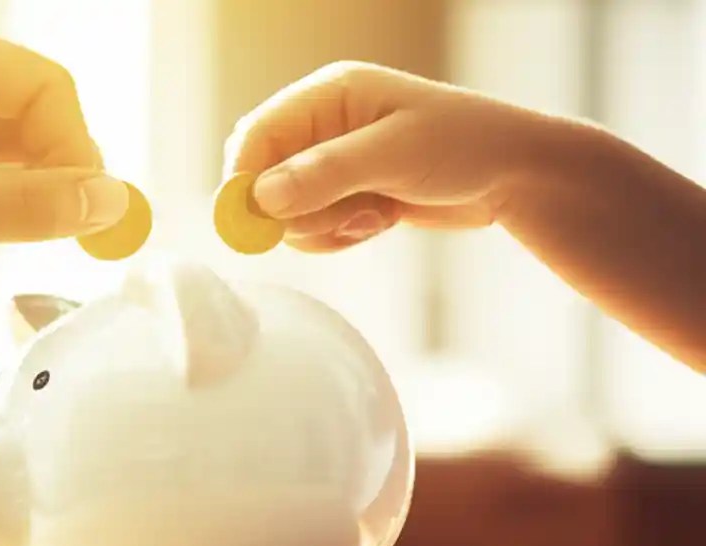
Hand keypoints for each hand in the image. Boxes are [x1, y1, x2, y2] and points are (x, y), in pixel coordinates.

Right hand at [224, 61, 551, 251]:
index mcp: (328, 95)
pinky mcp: (347, 194)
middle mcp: (323, 126)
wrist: (517, 176)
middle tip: (340, 217)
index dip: (244, 179)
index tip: (250, 223)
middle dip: (293, 209)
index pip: (257, 134)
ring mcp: (334, 163)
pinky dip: (341, 234)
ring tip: (376, 214)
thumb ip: (325, 174)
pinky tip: (382, 220)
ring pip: (287, 210)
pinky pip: (314, 227)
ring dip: (325, 225)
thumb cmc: (465, 146)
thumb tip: (261, 199)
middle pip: (263, 177)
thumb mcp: (394, 155)